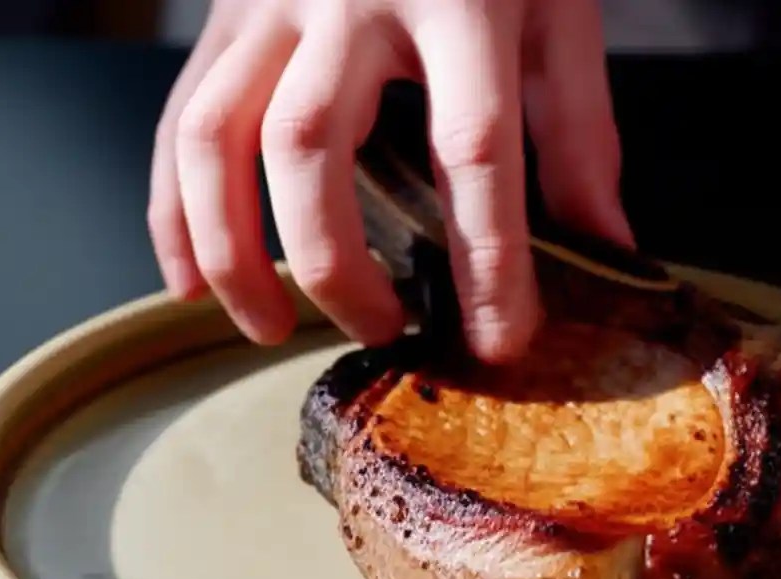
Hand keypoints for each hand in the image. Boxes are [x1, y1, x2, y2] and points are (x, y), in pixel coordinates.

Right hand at [146, 0, 631, 362]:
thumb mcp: (559, 14)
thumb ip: (580, 132)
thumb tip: (607, 252)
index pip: (473, 148)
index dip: (489, 262)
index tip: (502, 342)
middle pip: (308, 146)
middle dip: (333, 263)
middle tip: (381, 331)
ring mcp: (268, 5)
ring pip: (212, 137)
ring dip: (231, 251)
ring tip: (270, 328)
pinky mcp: (224, 17)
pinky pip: (177, 122)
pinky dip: (173, 213)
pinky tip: (191, 281)